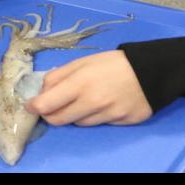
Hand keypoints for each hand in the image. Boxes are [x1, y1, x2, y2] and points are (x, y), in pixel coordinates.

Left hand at [26, 51, 152, 126]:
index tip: (31, 105)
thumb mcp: (84, 61)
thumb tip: (42, 90)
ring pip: (79, 123)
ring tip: (85, 100)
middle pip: (59, 120)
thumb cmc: (115, 63)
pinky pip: (99, 124)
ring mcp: (108, 115)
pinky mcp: (121, 122)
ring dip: (75, 114)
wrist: (153, 70)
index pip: (47, 104)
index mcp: (80, 83)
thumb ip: (60, 75)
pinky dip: (96, 116)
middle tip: (53, 106)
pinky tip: (104, 104)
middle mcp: (93, 102)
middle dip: (51, 114)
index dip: (35, 107)